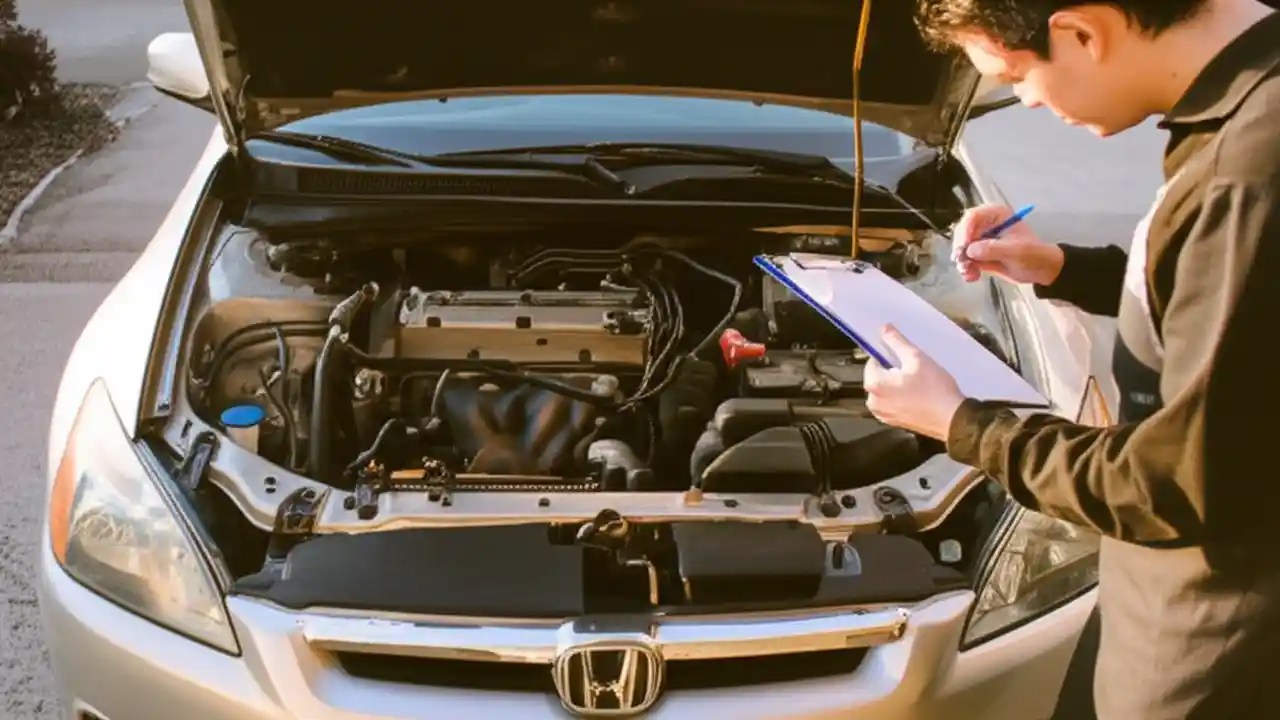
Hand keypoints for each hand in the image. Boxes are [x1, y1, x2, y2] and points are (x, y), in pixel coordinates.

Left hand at [864, 325, 965, 441]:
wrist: (953, 419)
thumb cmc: (935, 390)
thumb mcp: (916, 358)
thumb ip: (897, 342)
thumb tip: (884, 330)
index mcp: (874, 385)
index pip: (872, 360)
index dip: (889, 355)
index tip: (903, 356)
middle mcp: (874, 402)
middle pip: (878, 376)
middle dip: (894, 370)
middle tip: (914, 370)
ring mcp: (884, 414)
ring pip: (886, 389)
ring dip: (898, 383)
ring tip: (919, 383)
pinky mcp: (894, 422)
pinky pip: (894, 402)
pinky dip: (902, 396)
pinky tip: (919, 394)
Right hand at [952, 204, 1063, 285]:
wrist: (1041, 271)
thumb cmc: (1033, 255)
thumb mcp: (1016, 251)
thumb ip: (993, 248)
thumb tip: (970, 250)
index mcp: (996, 215)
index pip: (973, 217)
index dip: (965, 231)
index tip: (963, 249)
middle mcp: (986, 225)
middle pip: (963, 232)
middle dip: (961, 249)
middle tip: (962, 264)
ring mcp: (981, 240)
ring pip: (961, 247)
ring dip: (962, 262)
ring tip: (970, 274)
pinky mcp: (979, 255)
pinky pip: (965, 260)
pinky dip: (966, 269)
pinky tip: (973, 277)